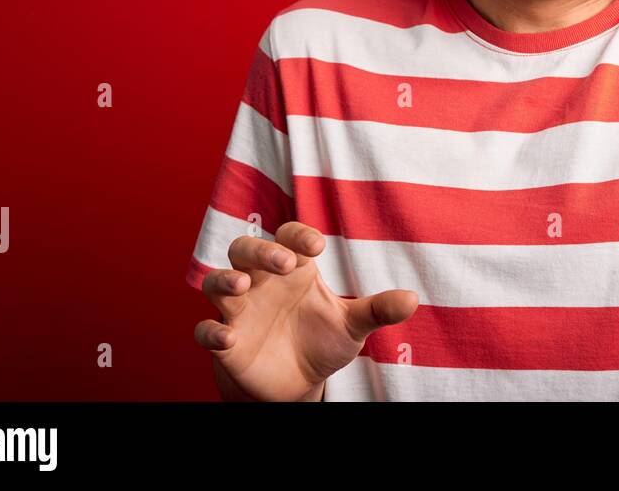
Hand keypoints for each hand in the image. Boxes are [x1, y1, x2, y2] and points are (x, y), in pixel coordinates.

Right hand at [193, 221, 418, 400]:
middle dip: (261, 250)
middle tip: (283, 263)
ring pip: (216, 281)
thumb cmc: (322, 340)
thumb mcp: (353, 325)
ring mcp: (239, 310)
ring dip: (225, 280)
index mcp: (293, 268)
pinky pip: (205, 329)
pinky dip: (211, 330)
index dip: (298, 236)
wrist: (297, 381)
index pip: (288, 237)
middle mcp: (261, 281)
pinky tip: (227, 335)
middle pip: (245, 249)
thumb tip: (413, 299)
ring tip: (242, 286)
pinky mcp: (226, 341)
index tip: (317, 245)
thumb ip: (378, 309)